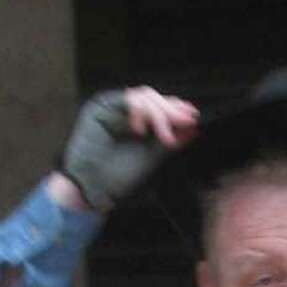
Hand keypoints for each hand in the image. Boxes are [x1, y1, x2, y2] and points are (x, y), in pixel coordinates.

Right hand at [51, 86, 199, 213]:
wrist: (92, 190)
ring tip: (164, 137)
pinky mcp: (98, 108)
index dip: (176, 108)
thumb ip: (169, 141)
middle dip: (171, 110)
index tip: (193, 116)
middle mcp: (123, 110)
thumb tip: (194, 128)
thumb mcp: (151, 157)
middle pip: (153, 98)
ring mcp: (111, 107)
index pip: (159, 106)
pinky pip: (125, 100)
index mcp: (136, 120)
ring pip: (142, 96)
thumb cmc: (118, 177)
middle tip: (185, 121)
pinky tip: (142, 130)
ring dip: (158, 113)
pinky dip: (139, 111)